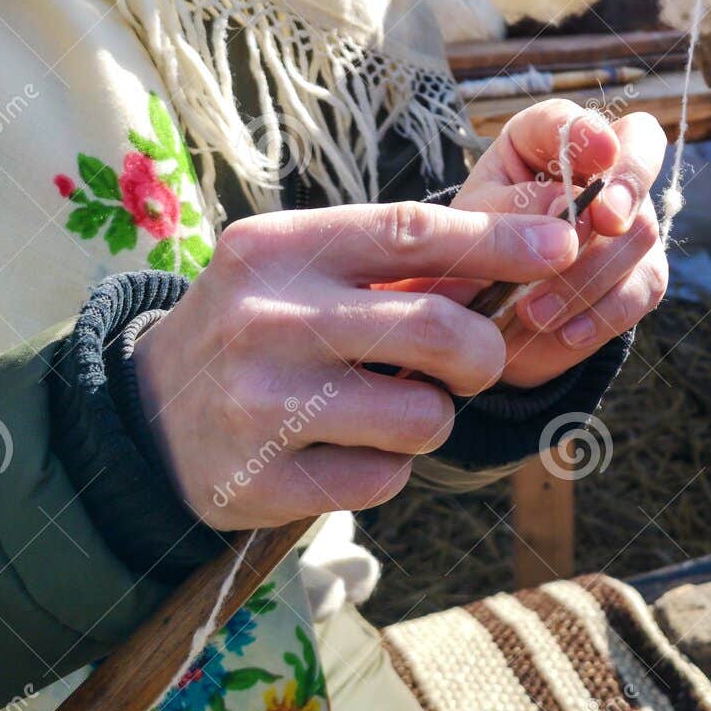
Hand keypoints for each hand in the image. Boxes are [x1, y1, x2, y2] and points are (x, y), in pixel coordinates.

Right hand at [133, 200, 580, 529]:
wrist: (147, 418)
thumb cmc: (260, 331)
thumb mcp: (303, 274)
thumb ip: (397, 263)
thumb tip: (530, 238)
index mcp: (280, 249)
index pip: (411, 232)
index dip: (499, 240)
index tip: (563, 244)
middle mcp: (267, 318)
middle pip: (436, 328)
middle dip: (484, 353)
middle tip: (478, 363)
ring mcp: (263, 403)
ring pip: (422, 415)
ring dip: (433, 418)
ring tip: (390, 409)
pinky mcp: (264, 479)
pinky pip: (385, 479)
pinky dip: (389, 470)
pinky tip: (344, 452)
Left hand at [445, 99, 669, 388]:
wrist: (482, 321)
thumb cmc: (469, 257)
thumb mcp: (466, 231)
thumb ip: (507, 213)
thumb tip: (566, 207)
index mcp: (540, 143)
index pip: (569, 121)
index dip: (588, 131)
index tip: (601, 152)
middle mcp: (598, 171)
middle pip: (639, 154)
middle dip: (627, 187)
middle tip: (606, 219)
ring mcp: (628, 220)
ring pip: (640, 231)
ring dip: (590, 275)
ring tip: (534, 313)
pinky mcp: (642, 272)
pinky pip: (644, 287)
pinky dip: (605, 313)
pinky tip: (568, 332)